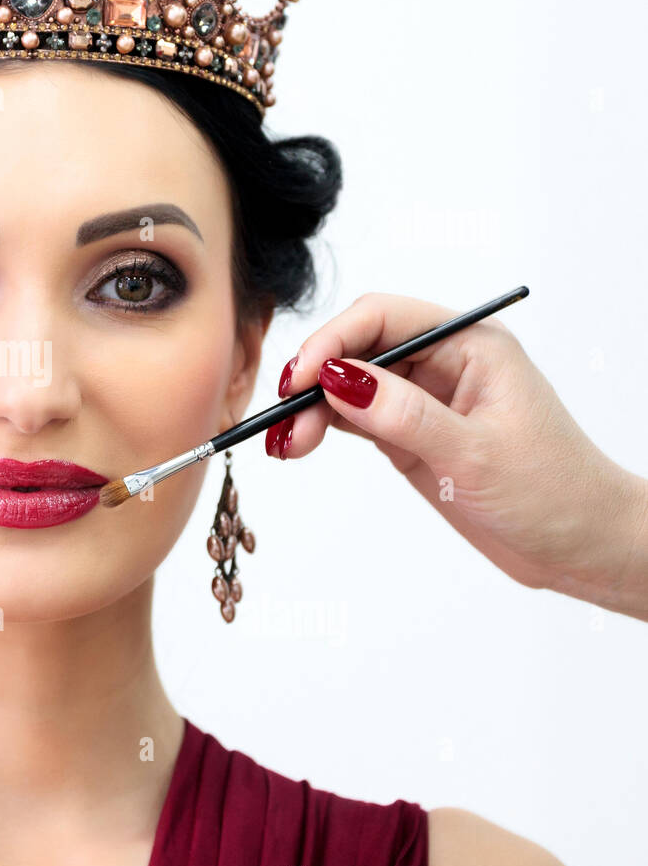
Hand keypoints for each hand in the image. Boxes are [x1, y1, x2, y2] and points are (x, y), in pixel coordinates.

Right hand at [271, 292, 647, 616]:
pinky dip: (321, 428)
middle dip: (313, 378)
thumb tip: (339, 380)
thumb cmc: (555, 493)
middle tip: (284, 422)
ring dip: (310, 409)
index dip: (334, 341)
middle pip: (357, 347)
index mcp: (471, 344)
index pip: (383, 317)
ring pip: (347, 385)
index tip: (300, 379)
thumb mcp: (475, 453)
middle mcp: (443, 362)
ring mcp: (423, 399)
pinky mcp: (409, 435)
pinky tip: (298, 445)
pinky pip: (353, 419)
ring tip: (285, 445)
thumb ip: (405, 414)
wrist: (582, 548)